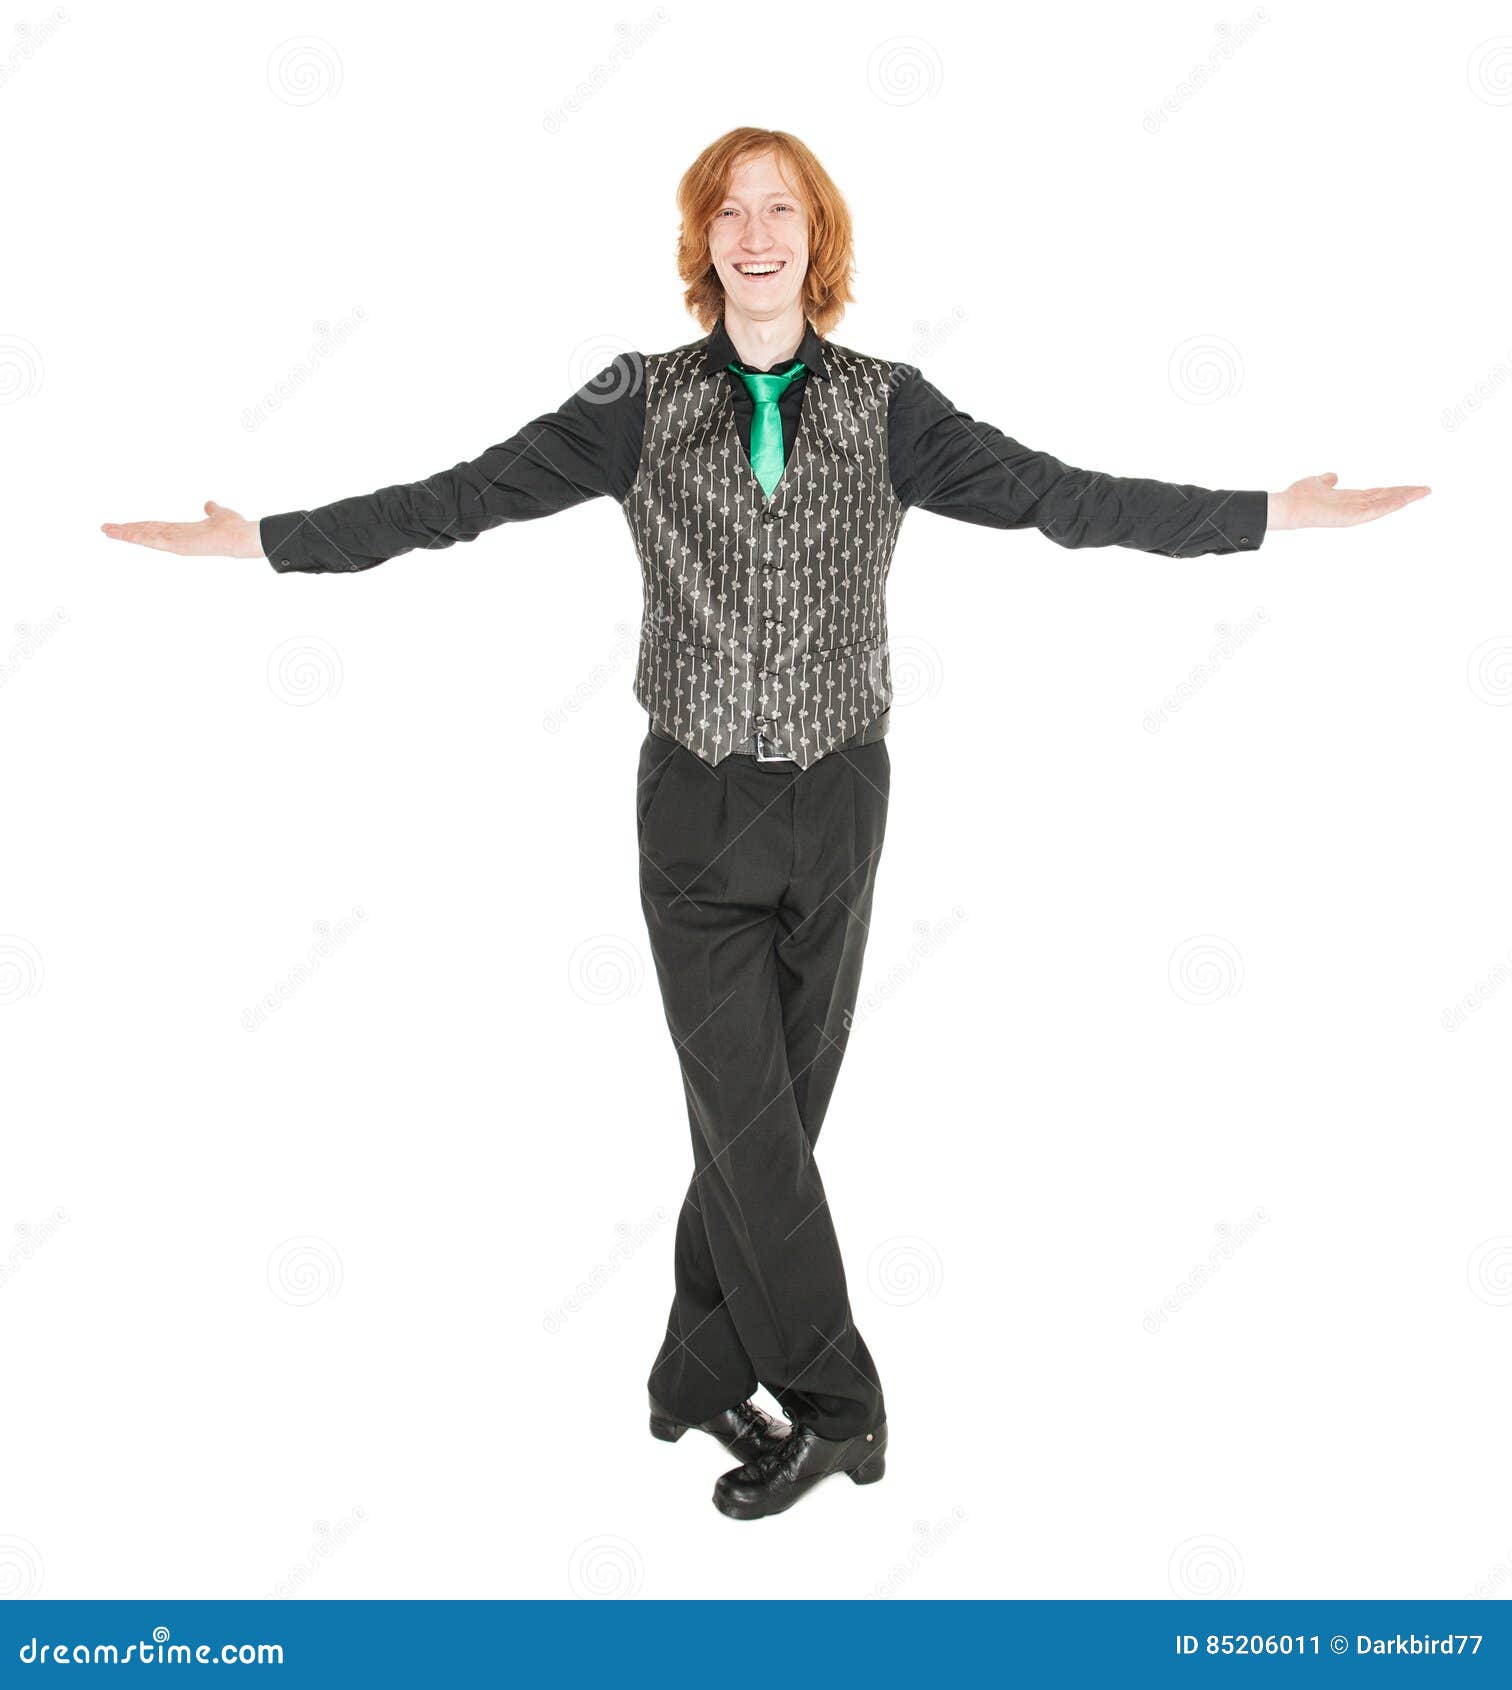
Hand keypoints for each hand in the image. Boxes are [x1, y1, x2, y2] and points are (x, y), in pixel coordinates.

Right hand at [100, 501, 263, 557]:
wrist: (242, 537)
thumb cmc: (234, 528)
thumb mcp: (219, 514)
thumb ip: (212, 510)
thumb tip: (209, 504)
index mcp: (183, 532)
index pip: (156, 528)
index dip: (139, 526)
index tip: (124, 525)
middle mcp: (177, 539)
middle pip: (146, 533)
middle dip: (125, 531)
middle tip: (106, 528)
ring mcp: (177, 544)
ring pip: (145, 537)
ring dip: (126, 533)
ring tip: (107, 530)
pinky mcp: (179, 545)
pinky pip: (155, 540)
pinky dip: (138, 537)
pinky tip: (124, 533)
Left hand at [1267, 473, 1429, 531]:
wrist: (1288, 506)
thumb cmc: (1299, 496)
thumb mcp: (1317, 482)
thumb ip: (1327, 480)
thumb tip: (1333, 476)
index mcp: (1351, 499)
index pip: (1379, 494)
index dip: (1395, 490)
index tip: (1412, 487)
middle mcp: (1355, 507)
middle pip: (1386, 499)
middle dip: (1407, 494)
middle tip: (1426, 489)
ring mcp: (1354, 514)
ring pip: (1385, 505)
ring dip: (1404, 498)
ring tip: (1422, 492)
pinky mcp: (1350, 518)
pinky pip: (1374, 511)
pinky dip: (1390, 505)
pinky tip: (1404, 499)